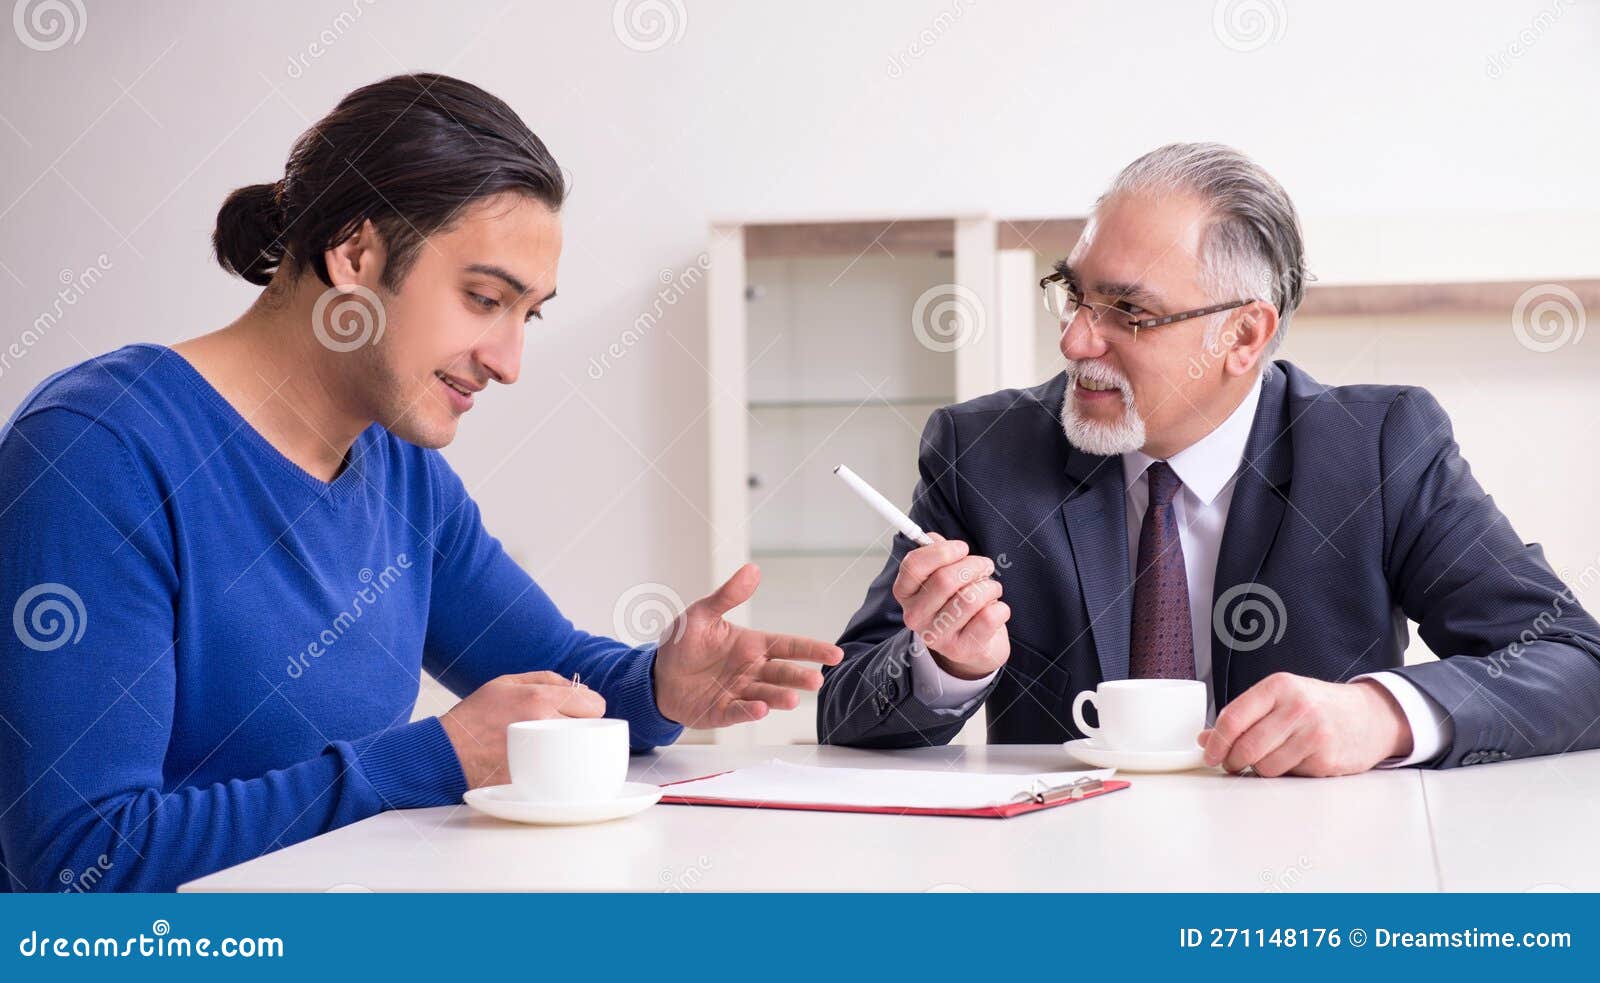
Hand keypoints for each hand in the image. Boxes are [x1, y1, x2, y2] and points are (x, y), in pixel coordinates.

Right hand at [438, 671, 605, 788]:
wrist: (447, 754)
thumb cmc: (474, 718)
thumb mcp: (505, 683)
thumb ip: (547, 678)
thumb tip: (580, 687)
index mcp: (538, 699)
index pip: (593, 704)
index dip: (590, 706)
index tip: (583, 710)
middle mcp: (543, 726)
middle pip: (591, 729)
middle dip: (583, 727)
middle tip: (566, 729)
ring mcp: (540, 756)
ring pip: (581, 752)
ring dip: (574, 749)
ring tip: (556, 747)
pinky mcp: (535, 779)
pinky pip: (562, 773)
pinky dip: (560, 768)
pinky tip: (545, 764)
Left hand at [653, 564, 843, 728]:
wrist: (657, 675)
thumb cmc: (684, 643)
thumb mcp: (702, 614)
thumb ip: (727, 596)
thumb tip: (753, 569)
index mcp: (752, 645)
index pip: (788, 646)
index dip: (812, 649)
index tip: (835, 654)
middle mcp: (751, 670)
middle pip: (782, 673)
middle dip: (800, 677)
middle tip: (816, 680)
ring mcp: (739, 693)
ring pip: (766, 695)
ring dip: (779, 697)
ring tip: (793, 699)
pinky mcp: (723, 712)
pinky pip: (739, 712)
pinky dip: (750, 711)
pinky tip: (760, 709)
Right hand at [892, 533, 1009, 679]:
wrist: (973, 645)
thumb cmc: (957, 602)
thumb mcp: (943, 576)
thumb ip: (937, 554)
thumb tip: (933, 538)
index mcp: (905, 593)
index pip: (914, 565)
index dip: (942, 551)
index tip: (962, 548)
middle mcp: (914, 616)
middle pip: (945, 579)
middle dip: (974, 566)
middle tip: (985, 566)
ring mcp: (936, 636)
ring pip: (970, 598)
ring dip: (990, 587)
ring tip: (991, 589)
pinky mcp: (961, 649)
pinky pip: (989, 617)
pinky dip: (1000, 607)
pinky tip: (995, 609)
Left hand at [1197, 673, 1411, 776]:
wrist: (1370, 717)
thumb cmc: (1319, 705)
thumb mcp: (1280, 698)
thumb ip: (1244, 715)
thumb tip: (1205, 738)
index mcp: (1279, 686)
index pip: (1233, 718)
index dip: (1215, 742)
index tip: (1210, 754)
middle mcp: (1297, 707)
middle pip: (1246, 747)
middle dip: (1232, 761)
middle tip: (1231, 763)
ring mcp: (1314, 734)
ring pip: (1264, 766)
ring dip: (1259, 768)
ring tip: (1269, 757)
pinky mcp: (1326, 759)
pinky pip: (1289, 775)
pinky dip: (1285, 772)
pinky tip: (1294, 759)